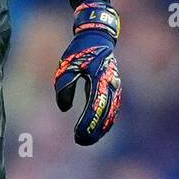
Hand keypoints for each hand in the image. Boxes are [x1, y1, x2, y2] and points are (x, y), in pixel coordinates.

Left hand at [54, 0, 121, 144]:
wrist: (98, 37)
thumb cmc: (80, 51)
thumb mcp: (67, 65)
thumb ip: (64, 86)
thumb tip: (64, 108)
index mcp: (98, 78)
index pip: (95, 105)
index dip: (87, 122)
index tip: (77, 133)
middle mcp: (110, 83)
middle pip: (105, 112)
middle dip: (93, 129)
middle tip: (80, 141)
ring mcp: (114, 86)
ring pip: (110, 112)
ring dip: (100, 128)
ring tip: (87, 140)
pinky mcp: (113, 88)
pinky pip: (112, 108)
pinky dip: (105, 120)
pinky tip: (97, 130)